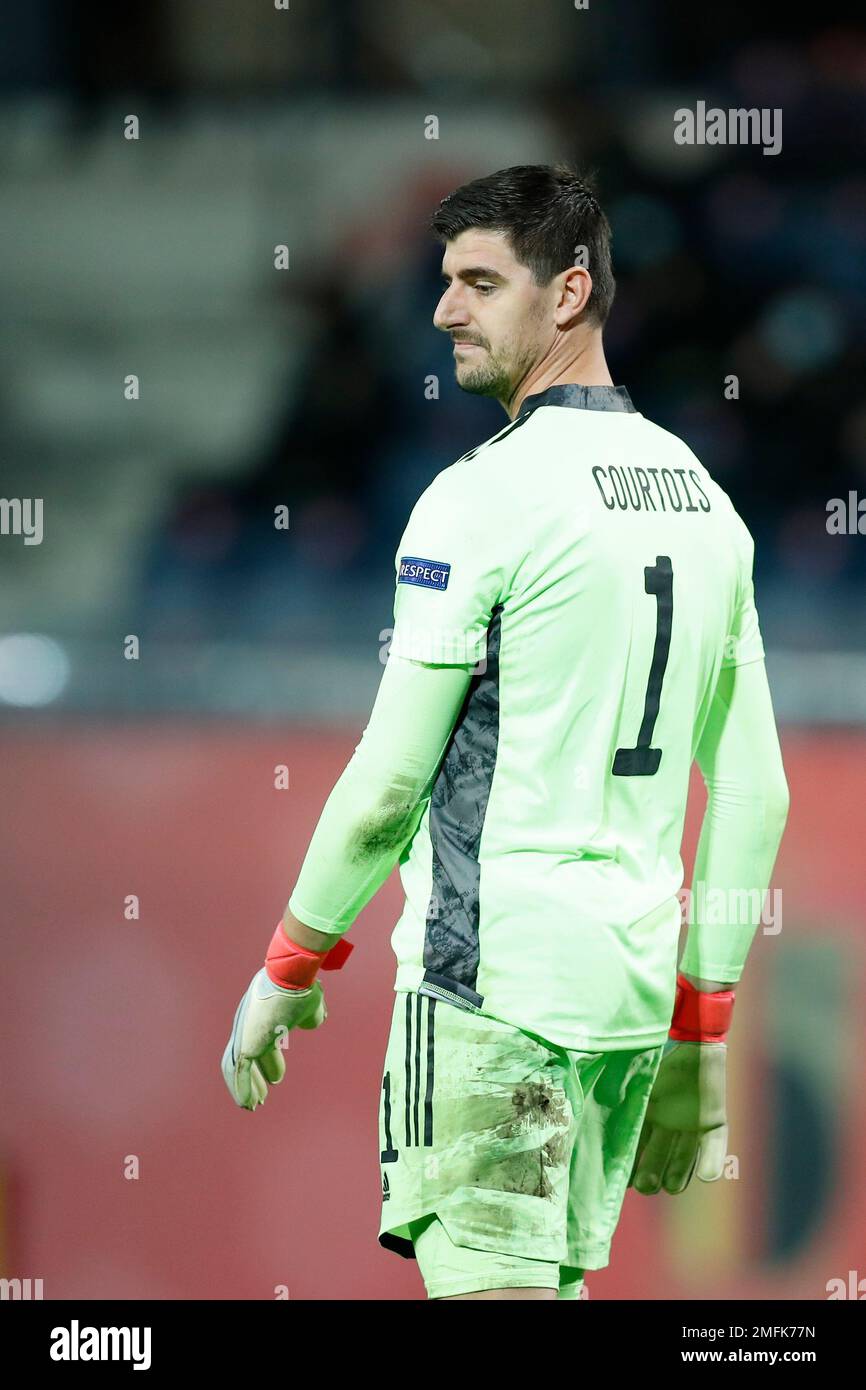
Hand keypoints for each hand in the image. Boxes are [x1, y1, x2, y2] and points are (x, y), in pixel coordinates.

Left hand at [221, 967, 326, 1109]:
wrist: (292, 977)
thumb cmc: (301, 988)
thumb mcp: (310, 1006)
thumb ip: (311, 1015)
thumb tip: (315, 1021)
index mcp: (263, 1018)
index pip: (263, 1046)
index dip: (269, 1065)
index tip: (276, 1080)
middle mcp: (250, 1027)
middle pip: (248, 1059)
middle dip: (255, 1079)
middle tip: (263, 1097)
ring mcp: (245, 1035)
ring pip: (239, 1068)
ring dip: (248, 1087)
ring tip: (254, 1104)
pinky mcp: (245, 1044)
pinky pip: (239, 1072)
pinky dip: (243, 1088)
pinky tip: (247, 1103)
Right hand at [628, 1041, 727, 1193]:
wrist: (692, 1039)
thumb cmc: (656, 1057)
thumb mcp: (631, 1081)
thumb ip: (616, 1100)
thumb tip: (589, 1125)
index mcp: (645, 1115)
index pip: (636, 1149)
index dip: (630, 1167)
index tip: (624, 1179)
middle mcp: (667, 1126)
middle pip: (658, 1160)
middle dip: (650, 1175)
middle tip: (646, 1183)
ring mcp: (690, 1126)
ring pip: (683, 1160)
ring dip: (677, 1175)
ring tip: (670, 1184)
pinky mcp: (713, 1123)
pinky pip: (714, 1149)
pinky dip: (710, 1164)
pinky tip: (705, 1175)